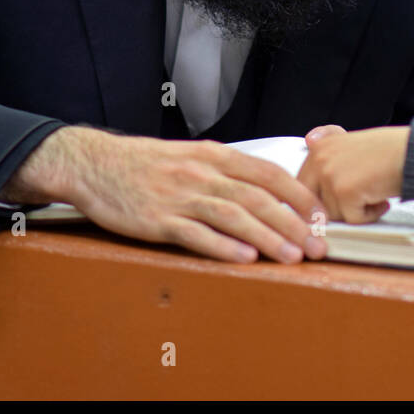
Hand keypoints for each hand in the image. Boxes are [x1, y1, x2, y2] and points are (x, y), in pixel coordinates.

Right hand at [4, 126, 327, 263]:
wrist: (94, 164)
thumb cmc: (145, 163)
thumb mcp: (191, 155)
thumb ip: (226, 171)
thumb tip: (265, 190)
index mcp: (214, 155)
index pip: (268, 173)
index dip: (298, 195)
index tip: (319, 216)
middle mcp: (202, 173)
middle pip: (258, 198)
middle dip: (293, 223)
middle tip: (317, 245)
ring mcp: (180, 197)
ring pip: (234, 216)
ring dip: (267, 238)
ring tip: (291, 256)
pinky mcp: (158, 220)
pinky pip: (196, 234)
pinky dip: (223, 246)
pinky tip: (245, 258)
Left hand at [299, 125, 409, 223]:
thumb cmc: (388, 150)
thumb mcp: (350, 142)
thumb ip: (327, 148)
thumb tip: (307, 140)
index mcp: (319, 146)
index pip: (303, 184)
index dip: (323, 197)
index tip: (344, 196)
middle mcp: (319, 158)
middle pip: (314, 202)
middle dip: (336, 207)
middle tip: (358, 200)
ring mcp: (330, 175)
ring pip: (334, 214)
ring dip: (356, 210)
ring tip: (374, 193)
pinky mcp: (345, 192)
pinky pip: (352, 219)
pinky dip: (370, 215)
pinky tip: (381, 200)